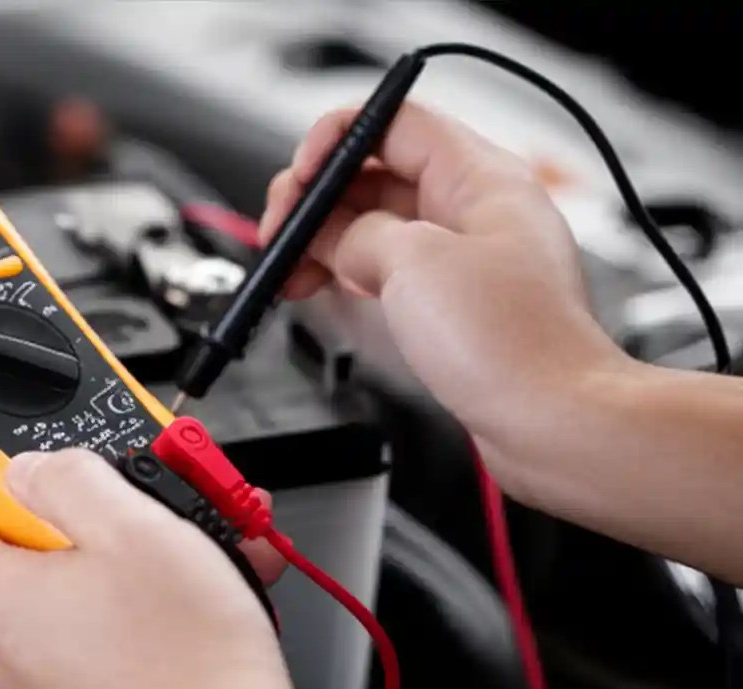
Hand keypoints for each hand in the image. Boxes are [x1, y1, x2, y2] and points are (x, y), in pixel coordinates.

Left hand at [0, 449, 305, 688]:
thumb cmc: (192, 658)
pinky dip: (145, 601)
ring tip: (197, 540)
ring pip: (78, 592)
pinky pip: (104, 631)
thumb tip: (28, 469)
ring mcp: (48, 687)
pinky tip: (204, 584)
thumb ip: (67, 480)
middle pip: (22, 558)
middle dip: (87, 515)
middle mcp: (12, 655)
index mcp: (3, 603)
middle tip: (133, 495)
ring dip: (133, 556)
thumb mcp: (133, 528)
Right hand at [260, 102, 632, 497]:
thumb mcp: (414, 263)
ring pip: (372, 225)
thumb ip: (358, 235)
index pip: (394, 121)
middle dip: (318, 197)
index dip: (337, 138)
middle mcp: (473, 209)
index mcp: (479, 177)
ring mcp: (461, 257)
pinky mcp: (451, 303)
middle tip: (280, 229)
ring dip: (321, 240)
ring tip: (288, 268)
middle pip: (375, 174)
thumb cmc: (512, 344)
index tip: (300, 174)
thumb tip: (332, 240)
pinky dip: (343, 274)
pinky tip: (317, 288)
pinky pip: (384, 270)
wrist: (552, 423)